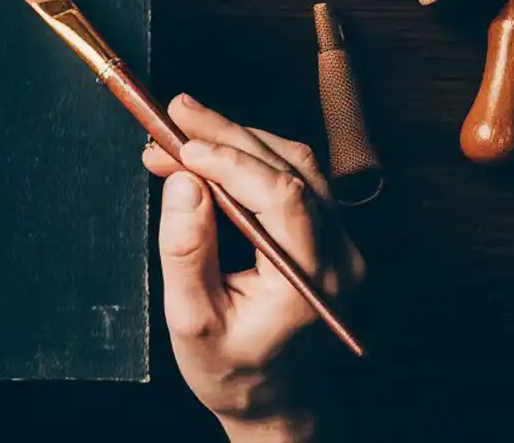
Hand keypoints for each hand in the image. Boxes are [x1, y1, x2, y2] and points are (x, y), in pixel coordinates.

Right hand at [142, 94, 364, 442]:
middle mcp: (339, 256)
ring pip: (295, 163)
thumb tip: (183, 182)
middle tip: (173, 113)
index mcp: (311, 283)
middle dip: (224, 134)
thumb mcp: (191, 320)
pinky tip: (208, 153)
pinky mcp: (328, 234)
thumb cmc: (232, 369)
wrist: (275, 400)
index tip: (181, 147)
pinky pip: (294, 177)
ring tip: (181, 130)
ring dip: (236, 138)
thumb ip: (186, 251)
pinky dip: (248, 157)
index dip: (230, 161)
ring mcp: (341, 243)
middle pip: (290, 167)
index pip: (282, 196)